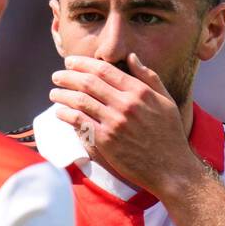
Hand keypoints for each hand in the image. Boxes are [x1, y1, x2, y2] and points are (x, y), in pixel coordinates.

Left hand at [49, 53, 199, 198]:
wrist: (170, 168)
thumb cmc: (169, 134)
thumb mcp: (166, 100)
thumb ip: (148, 77)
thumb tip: (131, 56)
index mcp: (139, 91)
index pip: (104, 70)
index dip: (83, 64)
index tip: (70, 62)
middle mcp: (125, 104)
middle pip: (88, 83)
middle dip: (67, 76)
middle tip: (56, 76)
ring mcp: (114, 123)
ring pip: (80, 101)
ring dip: (62, 95)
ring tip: (54, 93)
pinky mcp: (105, 141)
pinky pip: (80, 123)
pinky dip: (66, 115)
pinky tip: (60, 113)